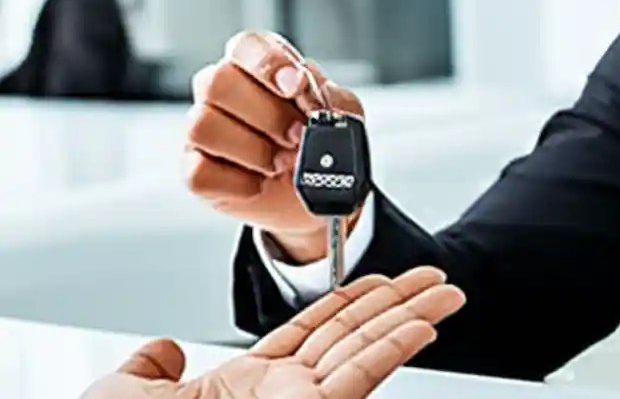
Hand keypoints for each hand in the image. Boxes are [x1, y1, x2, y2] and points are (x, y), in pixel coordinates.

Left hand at [81, 267, 464, 398]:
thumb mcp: (124, 395)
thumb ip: (150, 366)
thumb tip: (161, 349)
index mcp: (247, 386)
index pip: (314, 333)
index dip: (352, 302)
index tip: (382, 281)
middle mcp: (284, 395)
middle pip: (354, 335)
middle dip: (398, 303)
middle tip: (435, 279)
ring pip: (368, 351)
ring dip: (412, 318)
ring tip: (447, 292)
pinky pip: (361, 376)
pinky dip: (395, 348)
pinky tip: (423, 326)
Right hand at [185, 30, 365, 262]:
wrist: (314, 195)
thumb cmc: (320, 145)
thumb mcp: (341, 114)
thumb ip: (331, 98)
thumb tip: (315, 98)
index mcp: (259, 67)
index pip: (246, 45)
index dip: (268, 62)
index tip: (296, 85)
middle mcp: (223, 91)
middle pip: (218, 82)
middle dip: (268, 114)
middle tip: (298, 135)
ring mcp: (203, 128)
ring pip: (202, 125)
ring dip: (253, 150)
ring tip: (282, 162)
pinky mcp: (194, 168)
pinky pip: (199, 171)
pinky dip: (238, 182)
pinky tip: (260, 182)